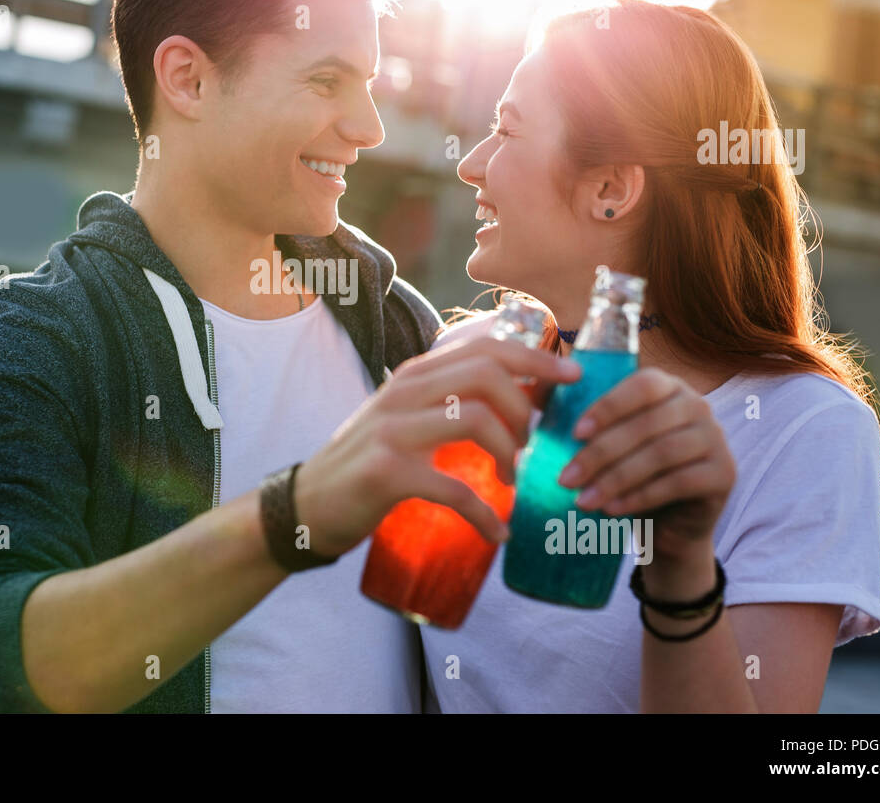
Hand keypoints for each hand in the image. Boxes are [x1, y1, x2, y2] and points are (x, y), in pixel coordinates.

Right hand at [292, 334, 581, 558]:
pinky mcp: (386, 473)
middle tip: (532, 444)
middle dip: (526, 407)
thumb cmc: (367, 463)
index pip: (484, 348)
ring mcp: (392, 431)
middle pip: (486, 374)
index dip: (534, 359)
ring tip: (511, 481)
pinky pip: (454, 488)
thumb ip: (449, 402)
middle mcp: (402, 393)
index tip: (572, 377)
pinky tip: (496, 532)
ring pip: (475, 419)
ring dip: (510, 454)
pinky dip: (485, 515)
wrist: (307, 504)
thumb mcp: (406, 419)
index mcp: (413, 376)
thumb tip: (523, 401)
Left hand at [557, 368, 735, 560]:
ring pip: (662, 454)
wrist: (667, 522)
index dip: (609, 406)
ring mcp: (716, 438)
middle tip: (565, 479)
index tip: (574, 433)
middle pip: (648, 424)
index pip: (642, 384)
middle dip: (601, 453)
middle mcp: (698, 404)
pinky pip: (679, 482)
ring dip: (616, 479)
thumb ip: (571, 407)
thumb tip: (536, 384)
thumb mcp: (601, 438)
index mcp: (668, 386)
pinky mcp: (724, 473)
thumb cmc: (627, 470)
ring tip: (583, 500)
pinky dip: (640, 497)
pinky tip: (612, 510)